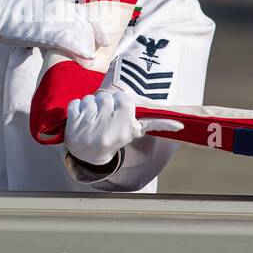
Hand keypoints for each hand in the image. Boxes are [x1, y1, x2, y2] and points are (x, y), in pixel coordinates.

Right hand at [0, 0, 103, 58]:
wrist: (3, 15)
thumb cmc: (21, 18)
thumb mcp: (43, 14)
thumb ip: (55, 22)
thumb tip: (61, 36)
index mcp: (61, 5)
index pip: (86, 14)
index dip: (97, 27)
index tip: (104, 38)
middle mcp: (61, 11)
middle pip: (88, 24)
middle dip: (97, 38)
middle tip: (104, 49)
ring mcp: (55, 21)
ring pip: (82, 33)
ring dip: (90, 46)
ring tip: (95, 58)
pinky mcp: (48, 31)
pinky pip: (70, 41)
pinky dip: (81, 49)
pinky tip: (89, 57)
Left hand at [64, 90, 183, 165]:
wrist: (89, 155)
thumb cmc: (115, 139)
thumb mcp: (134, 132)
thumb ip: (156, 124)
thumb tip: (180, 125)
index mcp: (123, 124)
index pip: (124, 99)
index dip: (121, 105)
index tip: (119, 114)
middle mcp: (106, 123)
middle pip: (106, 97)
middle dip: (105, 105)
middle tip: (105, 118)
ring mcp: (87, 122)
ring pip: (91, 98)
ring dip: (91, 107)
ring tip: (93, 120)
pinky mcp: (72, 120)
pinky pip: (76, 102)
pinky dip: (77, 108)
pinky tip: (82, 120)